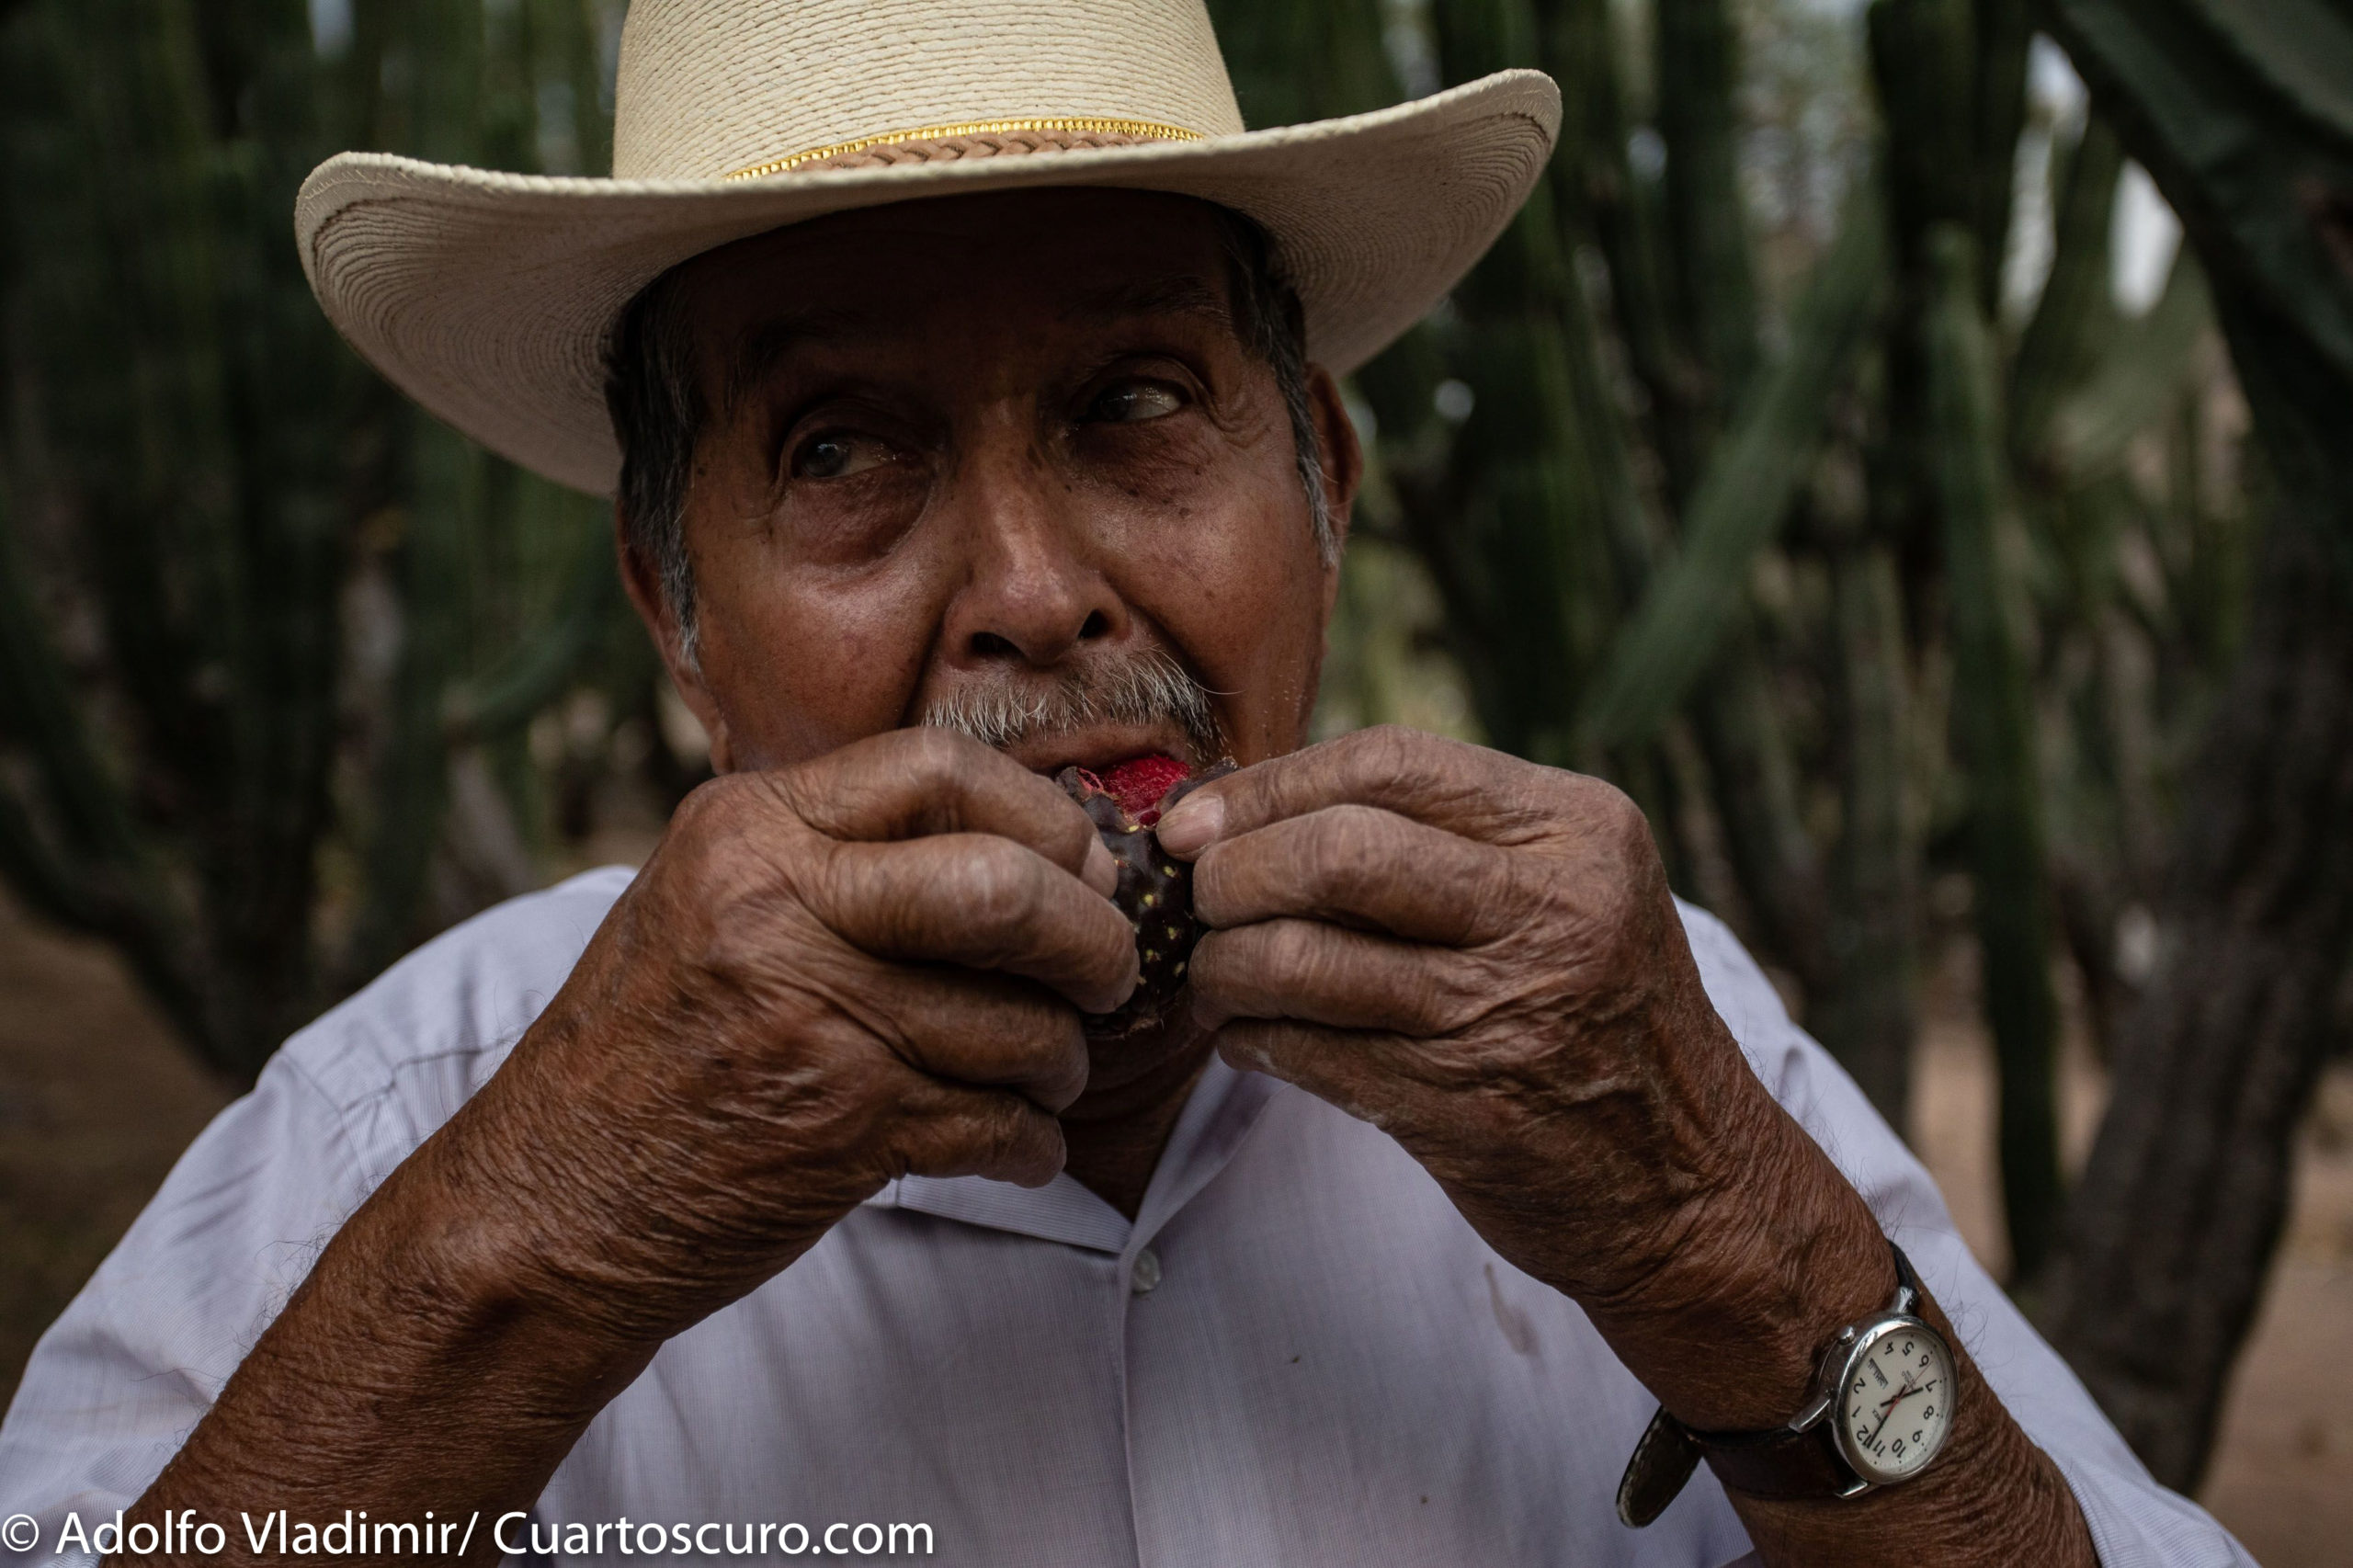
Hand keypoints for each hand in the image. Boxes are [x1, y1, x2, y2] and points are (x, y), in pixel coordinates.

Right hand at [434, 727, 1136, 1350]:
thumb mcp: (711, 899)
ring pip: (1021, 1022)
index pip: (943, 770)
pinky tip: (1015, 1142)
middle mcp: (778, 907)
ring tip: (1048, 1075)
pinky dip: (1031, 1141)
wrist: (548, 1203)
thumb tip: (1036, 843)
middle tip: (1109, 974)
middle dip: (1093, 938)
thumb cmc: (650, 1048)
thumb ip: (842, 855)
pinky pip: (999, 1123)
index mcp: (749, 828)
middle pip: (1009, 887)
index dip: (1044, 818)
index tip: (1080, 868)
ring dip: (1065, 1061)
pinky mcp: (841, 1128)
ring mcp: (811, 1019)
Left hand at [1155, 726, 1881, 1420]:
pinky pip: (1312, 1054)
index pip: (1391, 762)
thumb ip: (1447, 837)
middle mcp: (1557, 909)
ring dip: (1226, 964)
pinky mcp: (1467, 1108)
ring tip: (1214, 973)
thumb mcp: (1572, 890)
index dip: (1271, 784)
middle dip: (1235, 870)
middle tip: (1195, 897)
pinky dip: (1255, 1039)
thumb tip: (1253, 802)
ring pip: (1307, 958)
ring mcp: (1514, 1012)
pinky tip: (1249, 1036)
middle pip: (1340, 850)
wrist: (1696, 1188)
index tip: (1197, 818)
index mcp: (1578, 829)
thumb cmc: (1601, 1020)